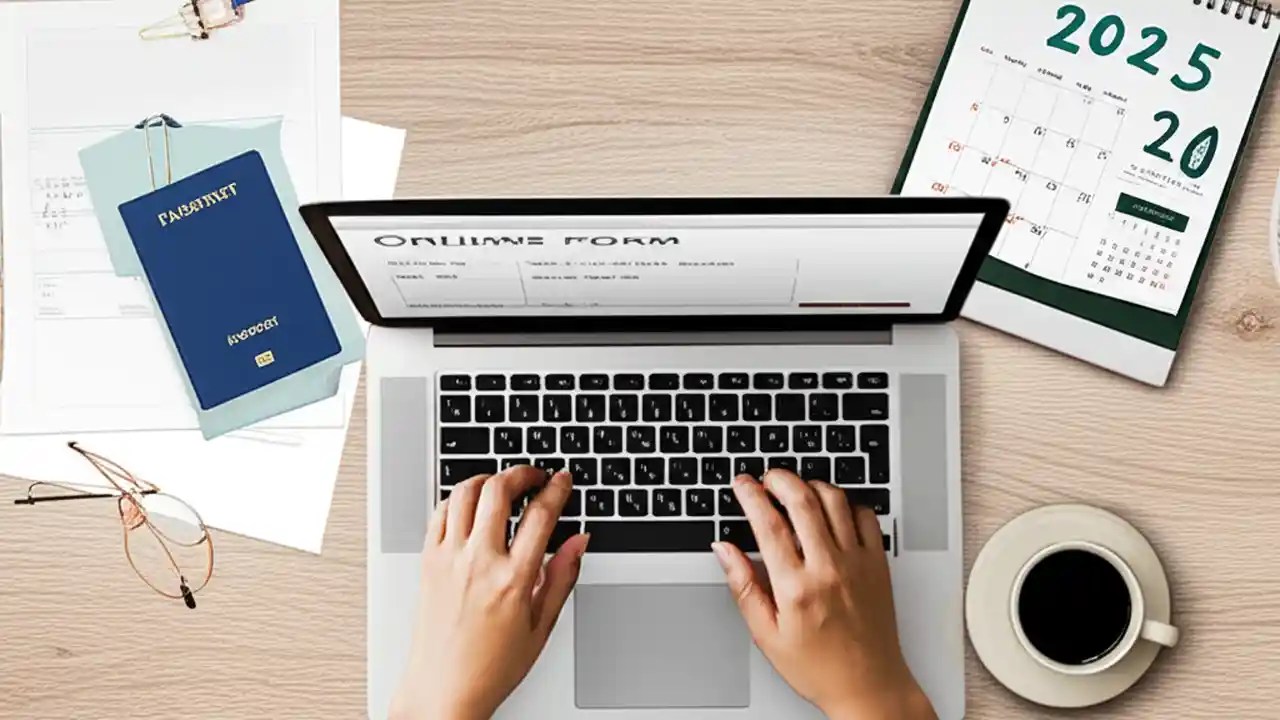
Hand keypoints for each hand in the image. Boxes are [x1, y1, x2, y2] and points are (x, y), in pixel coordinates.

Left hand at [390, 467, 588, 719]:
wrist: (442, 692)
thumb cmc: (491, 668)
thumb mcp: (541, 626)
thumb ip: (562, 577)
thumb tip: (579, 541)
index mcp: (512, 581)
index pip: (541, 515)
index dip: (556, 488)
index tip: (563, 480)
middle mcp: (478, 564)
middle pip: (499, 490)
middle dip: (522, 472)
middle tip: (534, 476)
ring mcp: (448, 560)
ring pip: (465, 492)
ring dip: (489, 479)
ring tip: (503, 485)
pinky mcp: (427, 562)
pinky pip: (440, 512)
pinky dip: (458, 498)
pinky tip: (472, 505)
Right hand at [711, 471, 935, 719]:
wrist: (868, 686)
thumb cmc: (817, 667)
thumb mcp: (766, 634)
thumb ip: (744, 586)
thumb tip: (724, 550)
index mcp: (796, 587)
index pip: (768, 524)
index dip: (751, 495)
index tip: (742, 484)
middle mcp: (829, 569)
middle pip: (802, 500)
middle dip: (779, 478)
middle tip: (767, 477)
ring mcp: (857, 563)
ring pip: (835, 500)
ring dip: (812, 485)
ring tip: (797, 489)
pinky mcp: (878, 564)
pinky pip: (866, 516)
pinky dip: (847, 503)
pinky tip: (833, 509)